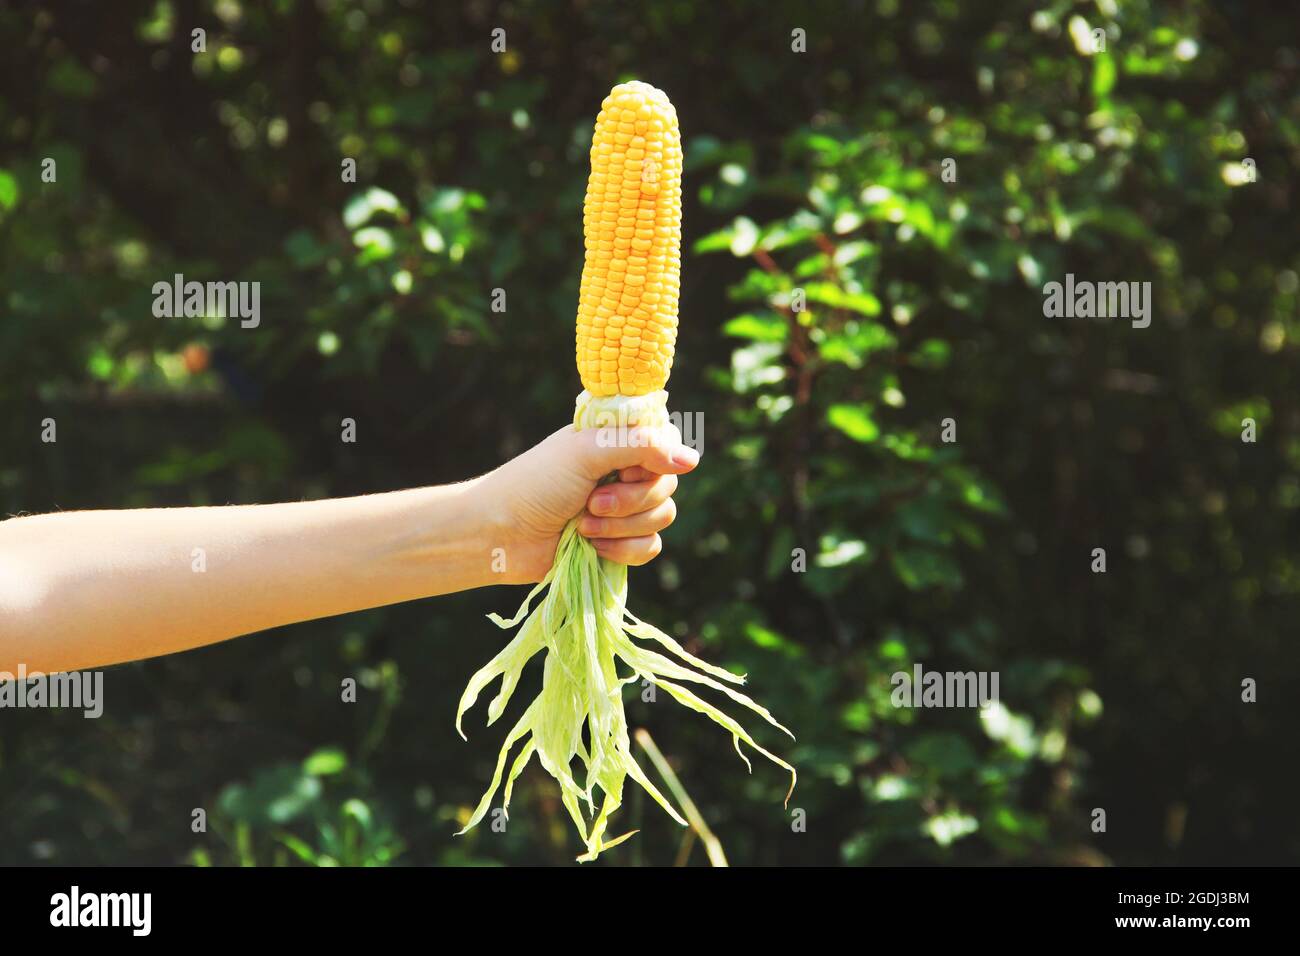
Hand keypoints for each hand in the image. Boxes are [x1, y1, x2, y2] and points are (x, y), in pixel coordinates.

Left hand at [478, 423, 699, 583]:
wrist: (500, 534)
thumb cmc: (535, 483)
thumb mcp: (586, 453)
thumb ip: (641, 447)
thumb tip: (693, 460)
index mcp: (617, 440)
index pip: (667, 441)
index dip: (658, 459)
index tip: (631, 469)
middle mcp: (624, 471)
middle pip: (668, 484)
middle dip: (632, 500)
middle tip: (592, 500)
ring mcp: (622, 509)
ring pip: (662, 518)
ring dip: (622, 526)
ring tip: (582, 524)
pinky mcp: (618, 543)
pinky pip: (650, 548)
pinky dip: (622, 549)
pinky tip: (591, 546)